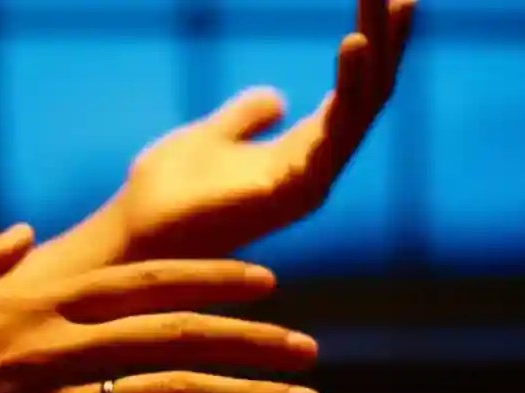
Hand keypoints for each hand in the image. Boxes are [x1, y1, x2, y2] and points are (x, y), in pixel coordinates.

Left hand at [116, 0, 416, 261]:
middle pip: (369, 99)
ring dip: (374, 57)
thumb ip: (246, 118)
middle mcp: (315, 169)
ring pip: (361, 110)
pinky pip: (333, 132)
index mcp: (302, 155)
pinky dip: (349, 86)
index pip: (354, 95)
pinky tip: (354, 44)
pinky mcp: (290, 191)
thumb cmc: (166, 197)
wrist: (136, 238)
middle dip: (388, 45)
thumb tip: (278, 98)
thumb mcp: (211, 137)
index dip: (374, 48)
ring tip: (386, 6)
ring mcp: (308, 183)